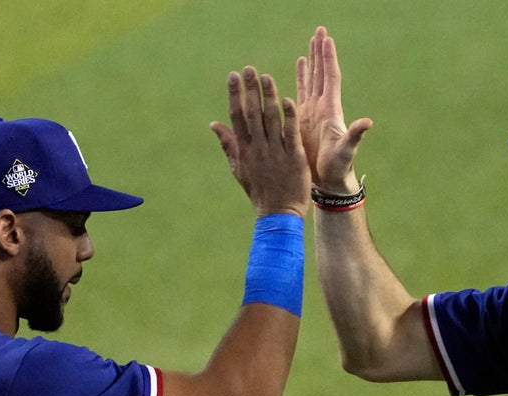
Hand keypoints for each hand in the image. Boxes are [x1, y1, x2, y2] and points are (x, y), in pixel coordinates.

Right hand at [211, 67, 310, 217]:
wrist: (278, 213)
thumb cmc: (259, 191)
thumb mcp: (239, 169)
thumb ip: (228, 144)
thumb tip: (214, 124)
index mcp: (244, 150)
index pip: (237, 117)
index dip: (235, 95)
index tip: (234, 76)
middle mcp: (258, 148)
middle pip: (252, 114)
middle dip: (250, 90)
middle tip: (249, 69)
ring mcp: (276, 153)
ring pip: (271, 120)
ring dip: (269, 98)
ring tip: (267, 77)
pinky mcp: (293, 158)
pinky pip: (290, 135)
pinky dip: (289, 118)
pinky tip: (287, 101)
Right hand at [296, 26, 372, 192]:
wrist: (329, 180)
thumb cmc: (338, 167)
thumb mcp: (347, 150)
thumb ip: (355, 135)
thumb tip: (368, 122)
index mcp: (331, 110)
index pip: (330, 78)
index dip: (328, 59)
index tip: (326, 39)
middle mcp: (323, 107)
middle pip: (322, 73)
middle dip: (320, 52)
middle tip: (320, 30)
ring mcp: (313, 111)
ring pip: (312, 79)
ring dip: (311, 60)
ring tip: (311, 42)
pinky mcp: (303, 118)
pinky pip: (302, 91)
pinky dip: (301, 76)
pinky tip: (300, 64)